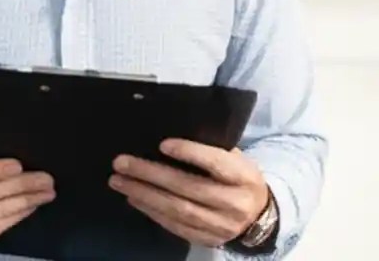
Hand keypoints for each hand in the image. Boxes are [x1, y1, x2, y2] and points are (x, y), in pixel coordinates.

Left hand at [109, 139, 269, 247]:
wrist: (259, 216)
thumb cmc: (238, 178)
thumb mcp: (235, 159)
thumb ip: (210, 150)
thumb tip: (167, 139)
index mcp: (243, 176)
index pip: (216, 164)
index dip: (190, 153)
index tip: (162, 144)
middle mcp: (234, 203)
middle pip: (188, 188)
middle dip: (151, 174)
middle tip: (121, 163)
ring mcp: (221, 225)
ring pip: (178, 209)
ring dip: (144, 194)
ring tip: (119, 181)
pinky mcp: (207, 239)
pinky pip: (175, 226)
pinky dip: (151, 211)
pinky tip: (133, 198)